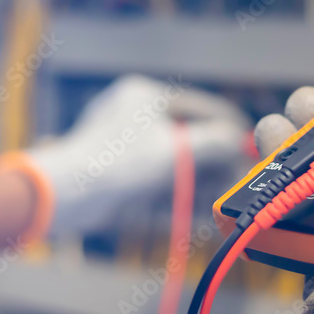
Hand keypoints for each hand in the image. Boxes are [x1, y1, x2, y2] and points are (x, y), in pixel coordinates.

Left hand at [28, 75, 249, 236]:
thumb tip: (237, 138)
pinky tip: (198, 216)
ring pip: (170, 165)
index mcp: (142, 97)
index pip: (196, 105)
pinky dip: (175, 199)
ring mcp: (120, 148)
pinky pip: (153, 185)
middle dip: (213, 161)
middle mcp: (130, 117)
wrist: (65, 197)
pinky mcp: (113, 178)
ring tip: (223, 200)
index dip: (226, 124)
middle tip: (238, 177)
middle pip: (183, 138)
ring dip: (197, 184)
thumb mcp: (175, 151)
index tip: (248, 140)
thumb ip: (212, 143)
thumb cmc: (120, 164)